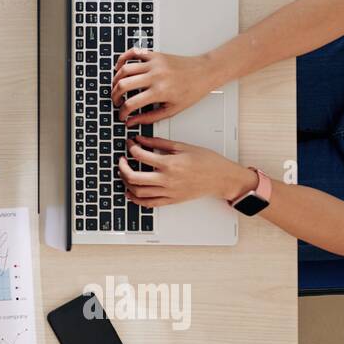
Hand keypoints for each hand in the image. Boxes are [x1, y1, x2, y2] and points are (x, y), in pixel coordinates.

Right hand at [112, 48, 223, 126]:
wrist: (205, 72)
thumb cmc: (192, 91)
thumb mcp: (172, 110)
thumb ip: (149, 118)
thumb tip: (132, 122)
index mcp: (160, 91)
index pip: (131, 103)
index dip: (122, 112)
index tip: (122, 115)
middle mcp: (155, 76)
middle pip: (123, 85)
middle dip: (115, 96)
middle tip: (116, 102)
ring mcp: (154, 63)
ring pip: (124, 69)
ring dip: (115, 80)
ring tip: (116, 87)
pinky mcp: (154, 55)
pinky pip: (133, 53)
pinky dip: (122, 59)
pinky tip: (120, 67)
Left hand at [117, 136, 257, 206]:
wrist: (222, 178)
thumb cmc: (207, 161)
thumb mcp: (183, 146)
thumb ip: (159, 142)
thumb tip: (141, 139)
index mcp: (170, 163)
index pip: (140, 155)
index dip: (131, 148)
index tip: (130, 144)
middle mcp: (167, 179)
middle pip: (133, 177)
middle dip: (122, 168)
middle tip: (121, 161)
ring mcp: (168, 192)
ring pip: (138, 192)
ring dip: (126, 183)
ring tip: (125, 174)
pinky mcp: (171, 200)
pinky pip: (149, 203)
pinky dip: (136, 200)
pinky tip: (131, 193)